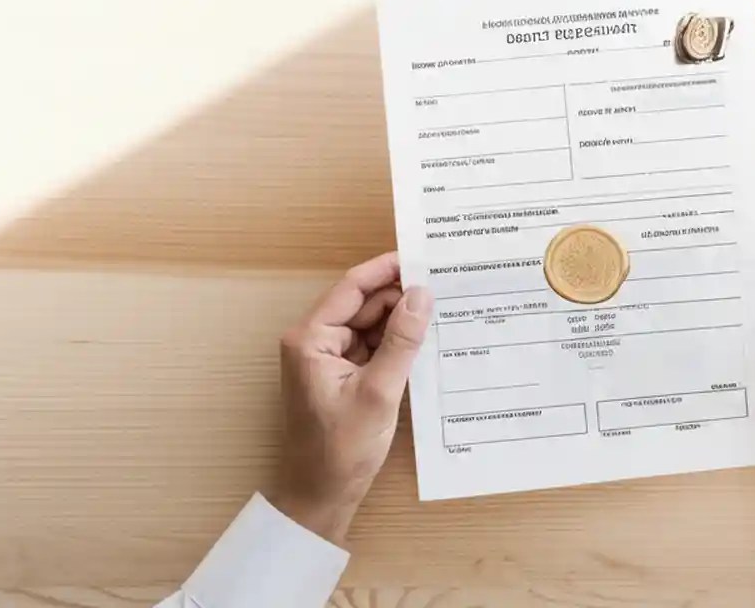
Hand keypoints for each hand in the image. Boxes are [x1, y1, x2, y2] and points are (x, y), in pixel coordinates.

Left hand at [269, 252, 431, 543]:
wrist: (319, 496)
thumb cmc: (340, 450)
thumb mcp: (378, 392)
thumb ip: (401, 341)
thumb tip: (422, 295)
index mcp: (310, 338)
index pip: (352, 288)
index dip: (387, 270)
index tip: (422, 257)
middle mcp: (314, 342)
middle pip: (362, 305)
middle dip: (400, 296)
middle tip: (444, 286)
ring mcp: (326, 359)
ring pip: (369, 326)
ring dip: (400, 321)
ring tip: (441, 311)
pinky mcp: (340, 376)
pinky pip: (370, 348)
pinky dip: (394, 344)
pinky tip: (424, 341)